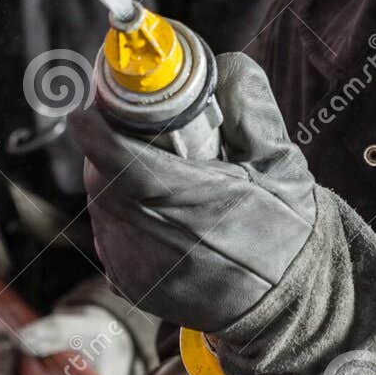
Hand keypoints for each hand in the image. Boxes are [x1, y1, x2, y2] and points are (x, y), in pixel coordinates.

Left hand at [72, 52, 375, 374]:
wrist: (289, 307)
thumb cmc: (288, 230)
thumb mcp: (283, 164)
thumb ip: (252, 110)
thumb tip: (223, 67)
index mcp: (203, 210)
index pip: (129, 169)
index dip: (100, 137)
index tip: (85, 108)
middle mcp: (163, 245)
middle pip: (106, 181)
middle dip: (109, 146)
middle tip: (132, 124)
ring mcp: (142, 270)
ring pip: (101, 206)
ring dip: (111, 177)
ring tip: (152, 165)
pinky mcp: (131, 285)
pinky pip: (107, 232)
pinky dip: (117, 210)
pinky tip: (152, 204)